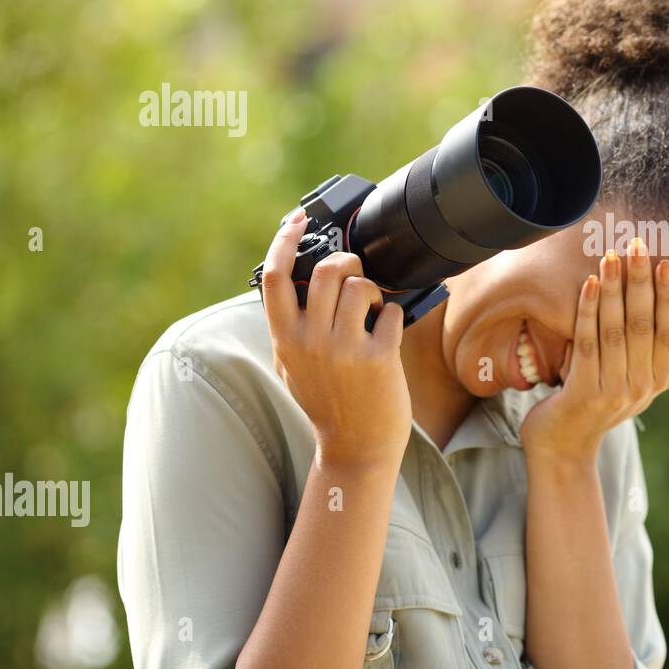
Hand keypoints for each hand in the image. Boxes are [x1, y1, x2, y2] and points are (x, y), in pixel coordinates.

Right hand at [259, 207, 410, 469]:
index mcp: (285, 339)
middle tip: (355, 272)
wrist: (356, 447)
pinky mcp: (379, 357)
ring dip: (371, 289)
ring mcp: (344, 349)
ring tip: (371, 310)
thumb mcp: (293, 365)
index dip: (284, 242)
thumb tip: (299, 281)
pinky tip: (388, 332)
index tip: (297, 222)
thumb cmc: (327, 402)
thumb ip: (291, 327)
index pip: (275, 278)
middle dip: (346, 261)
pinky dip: (393, 314)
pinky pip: (390, 310)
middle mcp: (310, 341)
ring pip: (359, 285)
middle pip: (325, 270)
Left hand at [518, 236, 668, 461]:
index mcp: (657, 381)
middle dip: (640, 283)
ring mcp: (612, 392)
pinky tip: (587, 284)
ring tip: (610, 256)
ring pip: (615, 331)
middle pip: (644, 326)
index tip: (665, 263)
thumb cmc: (601, 411)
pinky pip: (587, 344)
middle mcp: (640, 387)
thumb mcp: (642, 391)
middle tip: (637, 246)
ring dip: (613, 290)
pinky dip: (587, 312)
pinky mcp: (583, 394)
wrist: (563, 449)